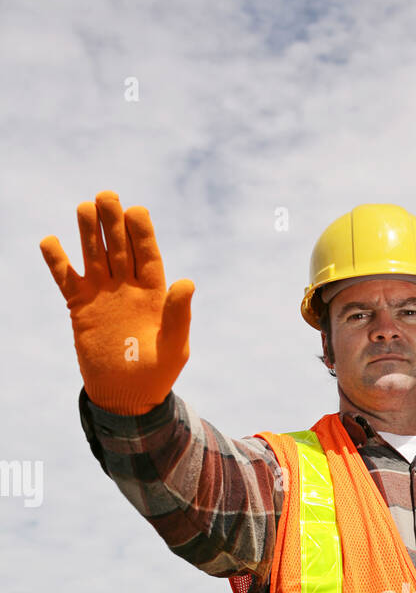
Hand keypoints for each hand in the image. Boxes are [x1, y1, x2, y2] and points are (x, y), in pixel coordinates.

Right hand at [39, 190, 193, 413]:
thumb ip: (178, 316)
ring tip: (84, 208)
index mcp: (153, 291)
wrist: (127, 396)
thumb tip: (187, 282)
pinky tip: (50, 241)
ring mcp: (102, 292)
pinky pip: (65, 276)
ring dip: (88, 231)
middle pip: (119, 245)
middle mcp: (127, 285)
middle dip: (113, 221)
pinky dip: (56, 259)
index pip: (147, 253)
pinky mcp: (79, 304)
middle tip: (106, 196)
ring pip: (93, 253)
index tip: (135, 212)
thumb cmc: (157, 373)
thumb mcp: (174, 347)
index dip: (141, 232)